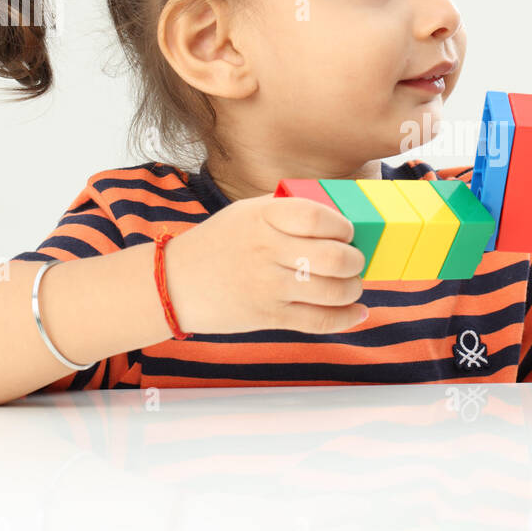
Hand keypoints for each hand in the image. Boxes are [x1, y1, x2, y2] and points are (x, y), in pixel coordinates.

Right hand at [165, 193, 368, 335]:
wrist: (173, 284)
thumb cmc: (219, 243)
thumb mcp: (248, 212)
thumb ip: (288, 209)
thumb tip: (338, 214)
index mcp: (263, 217)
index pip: (316, 217)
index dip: (342, 225)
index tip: (347, 232)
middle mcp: (266, 251)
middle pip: (332, 257)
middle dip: (355, 260)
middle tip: (354, 260)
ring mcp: (268, 286)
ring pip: (331, 291)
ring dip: (352, 288)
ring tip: (350, 284)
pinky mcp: (269, 317)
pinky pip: (319, 321)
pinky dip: (346, 318)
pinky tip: (357, 312)